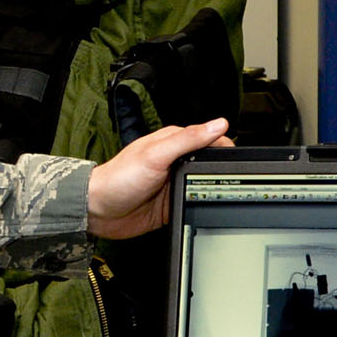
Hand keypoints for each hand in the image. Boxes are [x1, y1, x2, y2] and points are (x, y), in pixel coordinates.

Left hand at [86, 119, 231, 239]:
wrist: (97, 211)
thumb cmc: (117, 178)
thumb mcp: (156, 154)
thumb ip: (187, 139)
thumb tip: (217, 125)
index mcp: (172, 143)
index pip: (208, 139)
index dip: (225, 146)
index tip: (239, 156)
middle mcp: (175, 162)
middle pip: (210, 163)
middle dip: (224, 169)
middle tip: (236, 178)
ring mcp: (173, 183)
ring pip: (205, 184)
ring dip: (213, 187)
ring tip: (225, 192)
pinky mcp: (172, 203)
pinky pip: (194, 202)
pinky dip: (201, 204)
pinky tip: (207, 206)